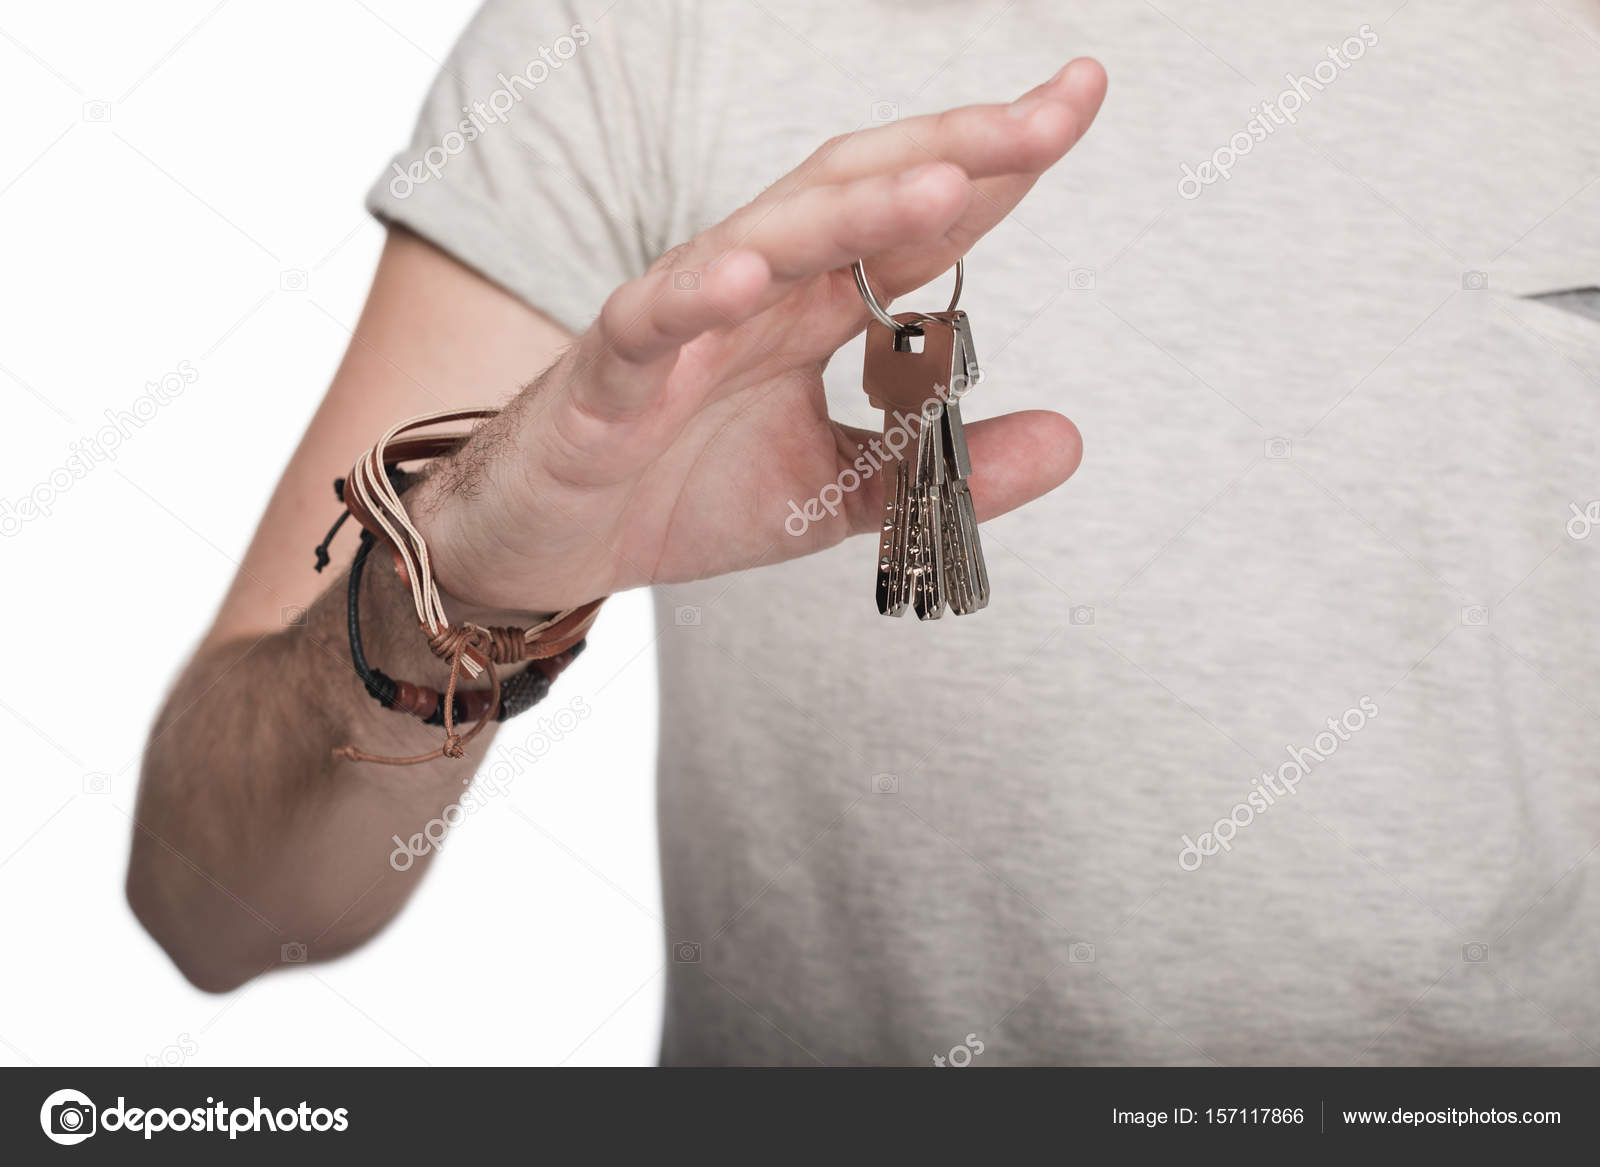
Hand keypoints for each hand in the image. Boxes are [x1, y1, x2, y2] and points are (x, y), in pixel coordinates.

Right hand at [410, 60, 1107, 613]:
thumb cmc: (678, 494)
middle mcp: (755, 293)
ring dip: (852, 210)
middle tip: (1049, 115)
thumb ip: (938, 464)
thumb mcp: (837, 494)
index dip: (996, 164)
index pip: (916, 221)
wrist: (548, 545)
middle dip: (954, 149)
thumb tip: (1067, 439)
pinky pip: (649, 321)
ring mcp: (680, 325)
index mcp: (812, 310)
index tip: (1078, 102)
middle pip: (854, 192)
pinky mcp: (608, 376)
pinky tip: (748, 280)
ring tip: (943, 186)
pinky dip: (694, 296)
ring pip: (766, 240)